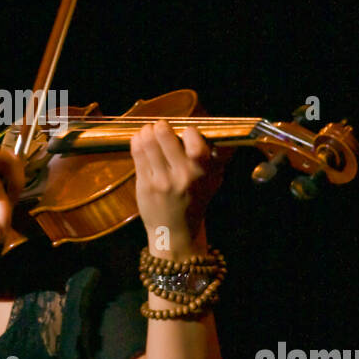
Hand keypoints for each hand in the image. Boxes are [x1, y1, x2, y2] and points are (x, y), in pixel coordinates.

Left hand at [130, 120, 231, 254]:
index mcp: (203, 172)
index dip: (188, 130)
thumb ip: (218, 158)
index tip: (184, 132)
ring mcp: (162, 180)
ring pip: (148, 141)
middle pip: (165, 135)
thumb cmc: (195, 201)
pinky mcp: (145, 184)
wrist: (176, 232)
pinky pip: (138, 152)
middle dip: (161, 126)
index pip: (195, 142)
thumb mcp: (213, 181)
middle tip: (161, 127)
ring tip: (149, 132)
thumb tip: (221, 133)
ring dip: (146, 131)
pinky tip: (141, 140)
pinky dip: (138, 141)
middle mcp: (183, 175)